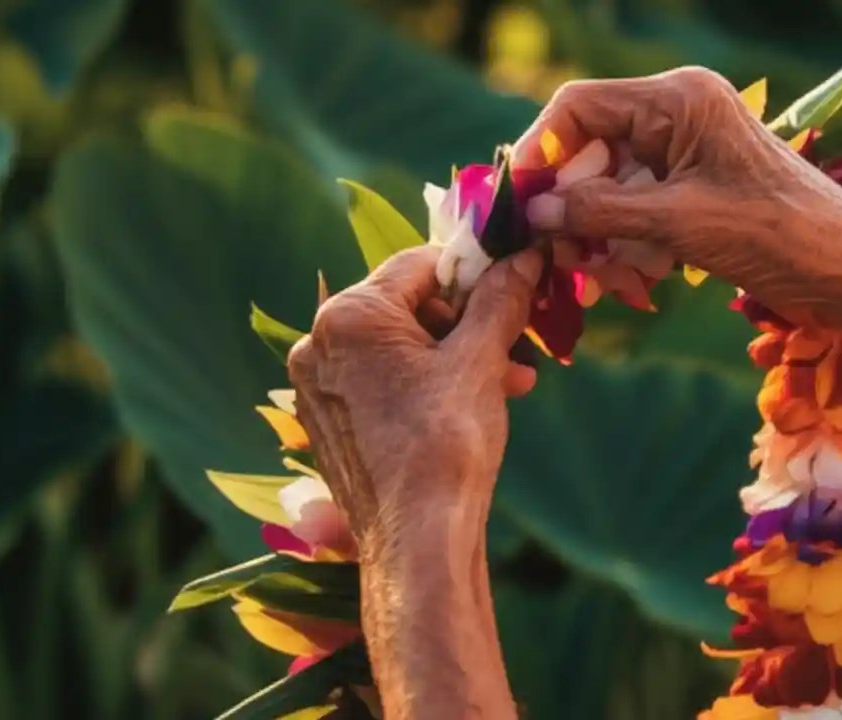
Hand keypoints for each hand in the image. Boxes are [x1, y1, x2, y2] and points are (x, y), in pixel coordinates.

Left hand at [287, 245, 541, 550]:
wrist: (416, 540)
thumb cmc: (446, 443)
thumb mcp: (480, 361)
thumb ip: (499, 299)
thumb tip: (523, 255)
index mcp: (348, 316)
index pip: (420, 264)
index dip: (475, 272)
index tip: (515, 286)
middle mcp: (319, 344)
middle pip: (410, 307)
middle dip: (471, 323)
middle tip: (520, 342)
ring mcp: (320, 388)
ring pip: (403, 350)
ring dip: (460, 358)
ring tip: (513, 380)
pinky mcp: (331, 423)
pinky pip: (386, 385)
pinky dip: (430, 387)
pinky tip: (477, 405)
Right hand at [516, 67, 841, 321]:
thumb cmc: (776, 236)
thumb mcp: (678, 223)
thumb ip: (600, 211)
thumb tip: (533, 210)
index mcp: (679, 100)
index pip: (580, 106)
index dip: (540, 150)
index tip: (516, 201)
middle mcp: (679, 116)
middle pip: (592, 151)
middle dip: (570, 206)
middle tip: (552, 255)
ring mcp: (688, 154)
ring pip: (612, 188)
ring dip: (597, 235)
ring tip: (595, 279)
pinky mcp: (696, 191)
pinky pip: (639, 210)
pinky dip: (627, 245)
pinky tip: (627, 281)